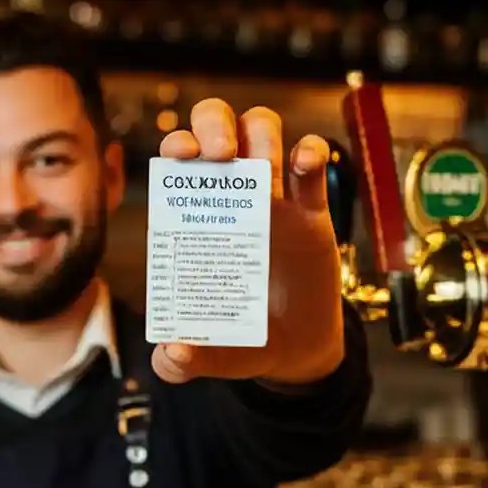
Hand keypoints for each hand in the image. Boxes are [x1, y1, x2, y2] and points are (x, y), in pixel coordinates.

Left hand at [151, 99, 345, 386]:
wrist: (296, 352)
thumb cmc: (243, 342)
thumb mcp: (211, 357)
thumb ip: (182, 364)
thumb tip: (173, 354)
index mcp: (196, 218)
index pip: (179, 159)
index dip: (177, 145)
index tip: (182, 157)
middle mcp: (230, 198)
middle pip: (219, 125)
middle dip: (215, 124)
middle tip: (222, 154)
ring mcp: (273, 200)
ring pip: (263, 131)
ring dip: (261, 134)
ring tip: (264, 173)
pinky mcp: (313, 212)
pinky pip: (314, 164)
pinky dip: (312, 151)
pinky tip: (306, 163)